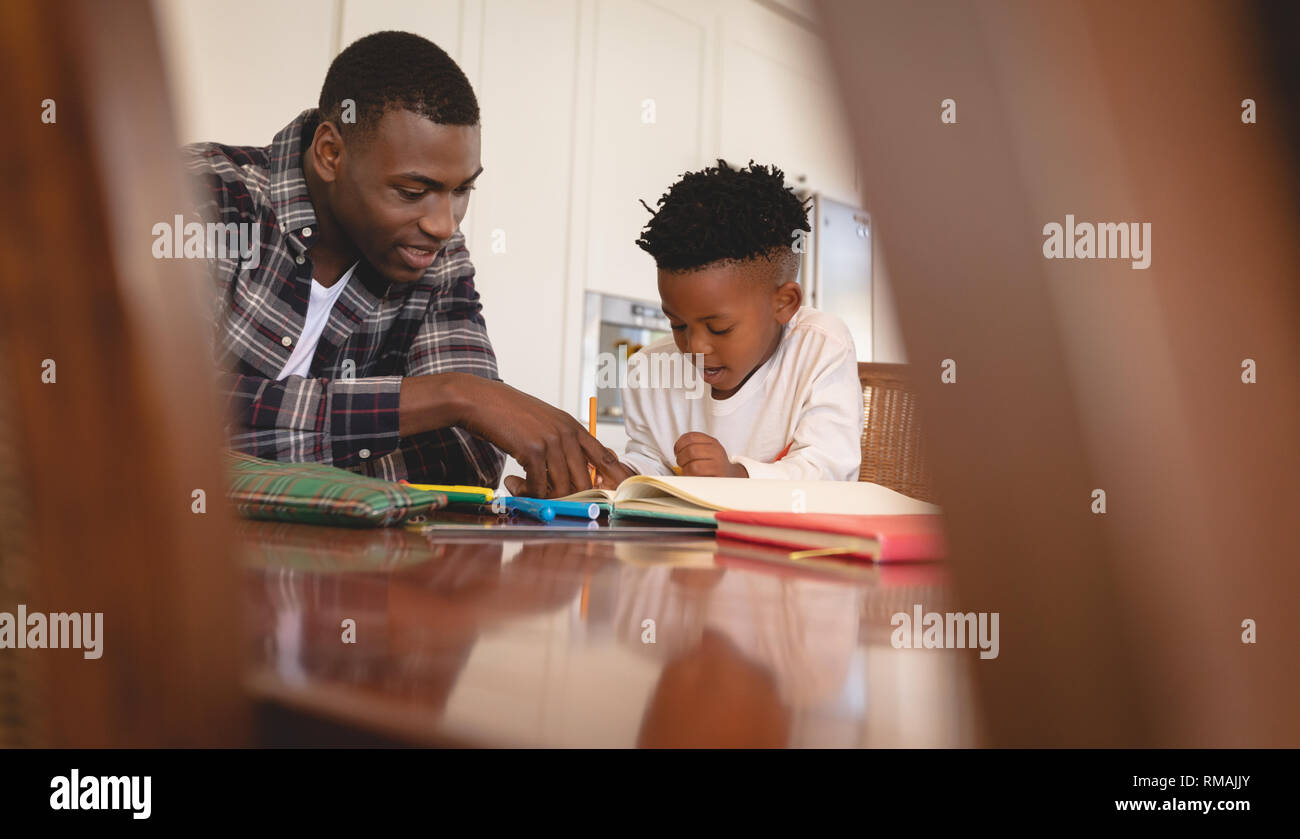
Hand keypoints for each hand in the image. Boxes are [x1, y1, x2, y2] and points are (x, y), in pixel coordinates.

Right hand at [441, 375, 632, 496]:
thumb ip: (562, 443)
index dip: (615, 478)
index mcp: (574, 427)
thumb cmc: (510, 415)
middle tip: (548, 498)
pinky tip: (511, 482)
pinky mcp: (532, 451)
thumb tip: (576, 473)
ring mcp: (551, 442)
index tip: (616, 495)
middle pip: (584, 481)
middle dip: (569, 498)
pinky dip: (525, 492)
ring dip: (541, 496)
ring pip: (562, 488)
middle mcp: (567, 434)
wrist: (482, 400)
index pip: (606, 457)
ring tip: (522, 489)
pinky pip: (538, 487)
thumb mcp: (545, 423)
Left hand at [673, 432, 747, 477]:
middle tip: (681, 463)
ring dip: (685, 469)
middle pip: (691, 451)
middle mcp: (716, 451)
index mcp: (712, 442)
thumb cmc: (714, 464)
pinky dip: (691, 477)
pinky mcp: (718, 478)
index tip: (677, 451)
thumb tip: (677, 448)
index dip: (679, 444)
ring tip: (686, 470)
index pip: (691, 437)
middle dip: (681, 458)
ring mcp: (718, 465)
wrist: (732, 476)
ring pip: (694, 465)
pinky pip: (699, 479)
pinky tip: (690, 477)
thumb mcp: (708, 450)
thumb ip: (694, 445)